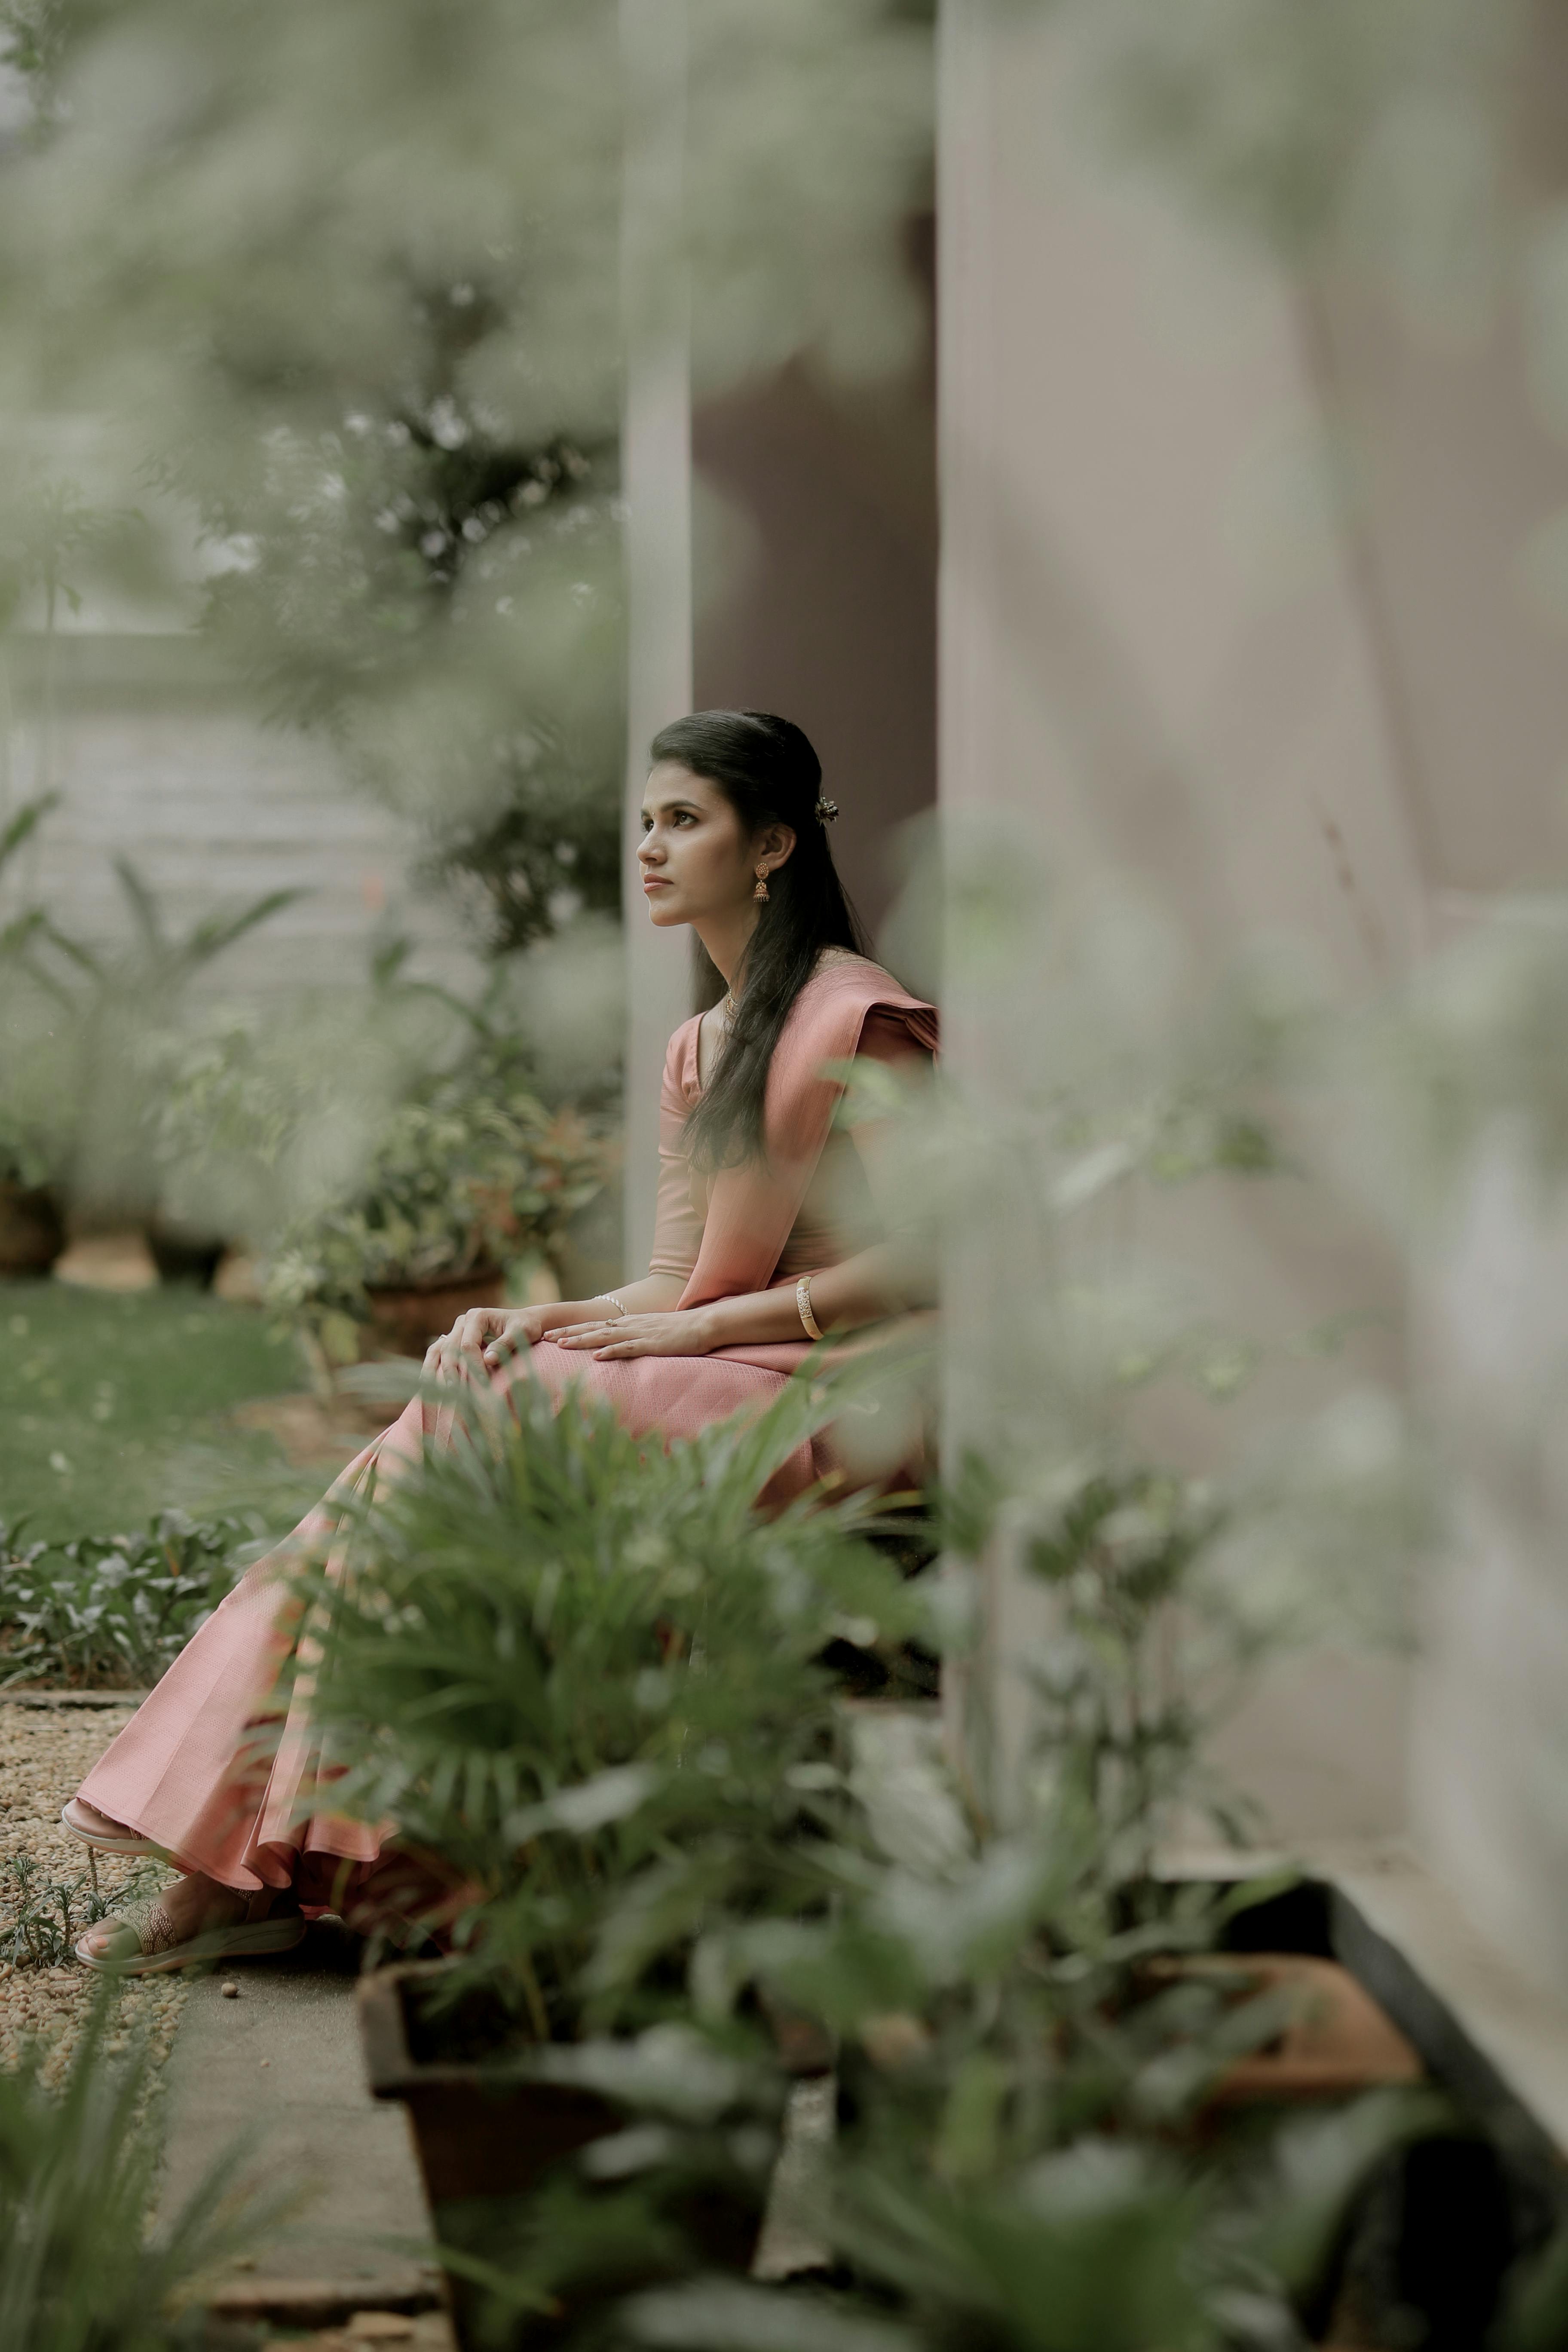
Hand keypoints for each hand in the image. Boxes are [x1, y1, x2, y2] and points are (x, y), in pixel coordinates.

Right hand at [422, 1303, 553, 1384]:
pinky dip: (436, 1366)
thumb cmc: (526, 1327)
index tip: (483, 1383)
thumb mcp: (521, 1333)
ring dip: (438, 1370)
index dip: (473, 1365)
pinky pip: (440, 1352)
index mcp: (477, 1316)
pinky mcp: (456, 1339)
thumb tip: (488, 1360)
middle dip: (453, 1371)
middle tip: (458, 1393)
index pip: (468, 1344)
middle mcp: (463, 1321)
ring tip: (442, 1392)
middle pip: (449, 1347)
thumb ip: (505, 1344)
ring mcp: (458, 1330)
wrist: (526, 1322)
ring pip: (440, 1350)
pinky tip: (434, 1383)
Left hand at [553, 1310, 716, 1361]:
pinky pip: (628, 1348)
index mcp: (630, 1323)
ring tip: (561, 1344)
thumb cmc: (682, 1331)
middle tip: (545, 1336)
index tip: (552, 1333)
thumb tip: (620, 1345)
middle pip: (594, 1328)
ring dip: (582, 1341)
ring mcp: (641, 1334)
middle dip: (569, 1332)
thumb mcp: (654, 1332)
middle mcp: (631, 1325)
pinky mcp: (653, 1344)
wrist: (704, 1324)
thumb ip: (636, 1337)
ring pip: (605, 1336)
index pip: (596, 1324)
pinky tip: (597, 1356)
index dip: (573, 1329)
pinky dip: (611, 1352)